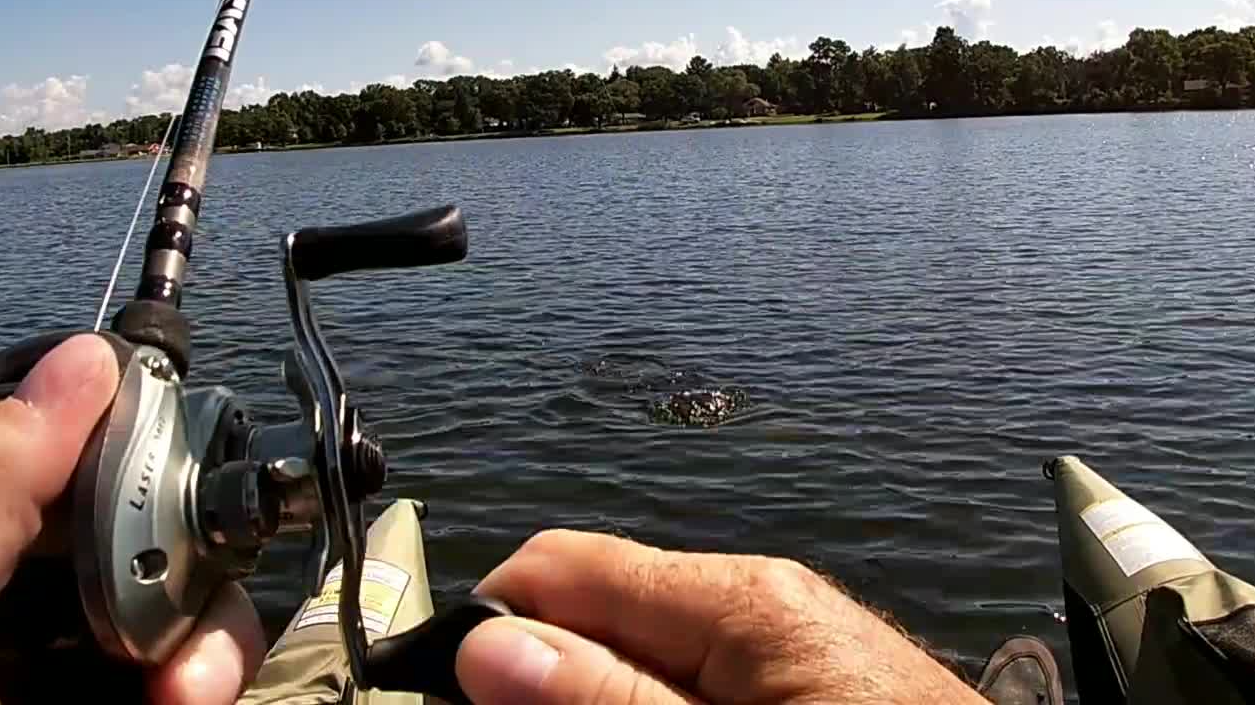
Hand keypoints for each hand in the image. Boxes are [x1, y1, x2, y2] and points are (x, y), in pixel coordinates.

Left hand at [0, 333, 265, 703]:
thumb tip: (82, 362)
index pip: (39, 456)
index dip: (106, 434)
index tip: (161, 441)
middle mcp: (14, 613)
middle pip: (135, 512)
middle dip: (172, 535)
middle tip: (160, 588)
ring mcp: (89, 666)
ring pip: (195, 587)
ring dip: (207, 623)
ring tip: (175, 686)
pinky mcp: (153, 698)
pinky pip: (217, 658)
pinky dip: (216, 675)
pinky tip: (184, 702)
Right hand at [455, 529, 984, 704]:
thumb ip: (613, 704)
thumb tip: (491, 645)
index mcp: (739, 599)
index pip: (564, 564)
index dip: (492, 627)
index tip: (447, 702)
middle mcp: (761, 602)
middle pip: (599, 612)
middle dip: (544, 678)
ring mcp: (787, 645)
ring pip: (643, 656)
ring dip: (597, 697)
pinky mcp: (807, 683)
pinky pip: (699, 682)